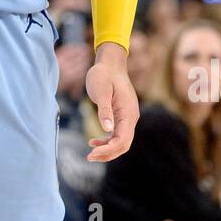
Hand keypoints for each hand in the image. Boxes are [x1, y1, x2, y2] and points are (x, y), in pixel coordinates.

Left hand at [85, 43, 138, 161]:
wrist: (109, 63)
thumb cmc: (104, 75)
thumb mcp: (101, 91)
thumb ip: (104, 110)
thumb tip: (107, 129)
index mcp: (128, 113)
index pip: (122, 139)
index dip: (108, 149)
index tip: (92, 152)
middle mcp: (131, 117)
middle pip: (124, 144)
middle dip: (108, 153)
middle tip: (89, 157)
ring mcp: (127, 117)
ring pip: (121, 141)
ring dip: (107, 150)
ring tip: (90, 153)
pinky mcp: (121, 116)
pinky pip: (117, 134)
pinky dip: (107, 141)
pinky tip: (94, 141)